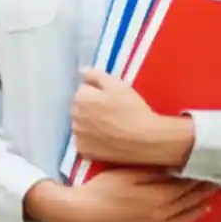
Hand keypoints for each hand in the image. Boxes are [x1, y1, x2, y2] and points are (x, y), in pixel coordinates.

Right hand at [33, 169, 216, 221]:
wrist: (85, 213)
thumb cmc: (103, 188)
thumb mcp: (127, 173)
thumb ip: (153, 171)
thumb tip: (175, 165)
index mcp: (157, 195)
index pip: (186, 183)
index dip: (200, 174)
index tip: (212, 165)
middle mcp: (163, 212)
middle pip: (190, 198)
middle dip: (206, 187)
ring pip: (187, 212)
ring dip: (203, 202)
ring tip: (215, 193)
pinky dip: (191, 218)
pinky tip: (198, 212)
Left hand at [72, 69, 190, 165]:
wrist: (146, 140)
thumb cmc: (132, 109)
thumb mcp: (117, 85)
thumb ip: (96, 75)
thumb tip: (81, 70)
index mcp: (80, 97)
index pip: (83, 91)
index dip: (98, 94)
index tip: (112, 100)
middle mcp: (74, 116)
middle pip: (80, 108)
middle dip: (91, 108)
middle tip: (112, 114)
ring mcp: (78, 135)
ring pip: (81, 125)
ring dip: (89, 125)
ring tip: (110, 128)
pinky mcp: (84, 151)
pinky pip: (84, 142)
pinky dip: (91, 141)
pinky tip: (106, 140)